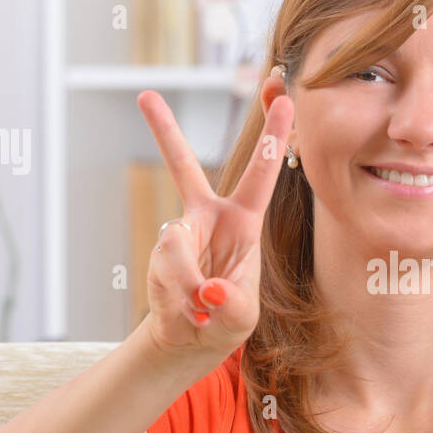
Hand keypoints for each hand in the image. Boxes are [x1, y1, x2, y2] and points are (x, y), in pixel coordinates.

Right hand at [138, 86, 292, 360]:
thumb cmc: (226, 318)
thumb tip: (208, 291)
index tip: (287, 98)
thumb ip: (232, 306)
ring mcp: (177, 234)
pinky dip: (175, 296)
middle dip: (163, 131)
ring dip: (187, 283)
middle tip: (145, 94)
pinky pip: (163, 268)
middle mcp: (206, 218)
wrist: (190, 337)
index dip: (274, 137)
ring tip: (199, 308)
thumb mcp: (241, 319)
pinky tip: (184, 308)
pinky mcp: (156, 253)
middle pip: (181, 167)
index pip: (261, 174)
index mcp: (243, 221)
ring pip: (174, 245)